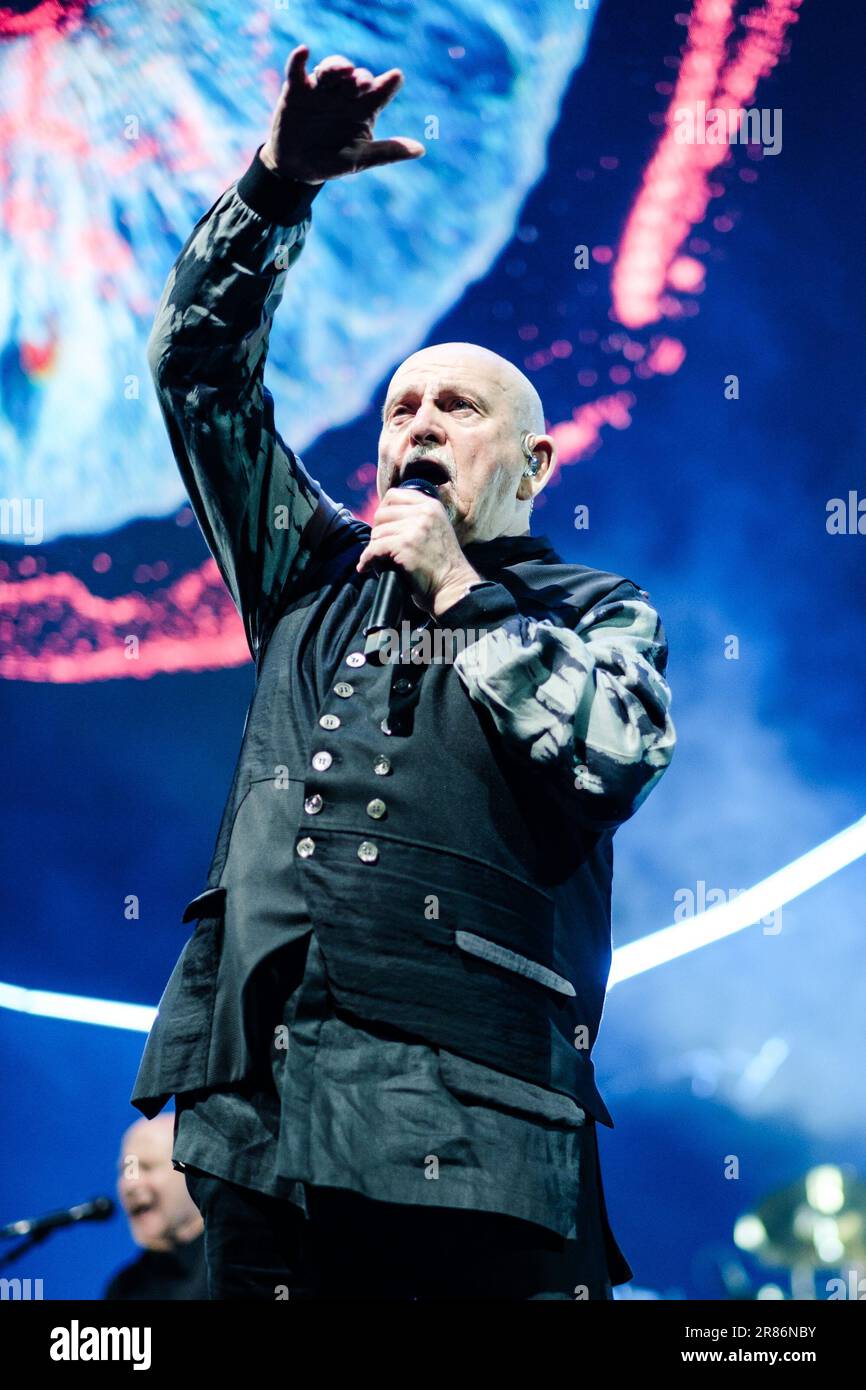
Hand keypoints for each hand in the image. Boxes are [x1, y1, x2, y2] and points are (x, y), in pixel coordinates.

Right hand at [259, 44, 425, 183]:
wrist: (298, 168)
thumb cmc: (333, 162)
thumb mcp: (360, 159)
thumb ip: (387, 152)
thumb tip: (421, 150)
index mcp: (364, 108)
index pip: (381, 91)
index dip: (389, 83)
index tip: (396, 77)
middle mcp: (345, 95)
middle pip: (357, 77)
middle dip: (361, 78)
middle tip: (365, 84)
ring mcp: (322, 90)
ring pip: (331, 69)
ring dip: (337, 66)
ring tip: (343, 71)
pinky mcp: (297, 89)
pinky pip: (297, 69)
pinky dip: (298, 59)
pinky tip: (304, 52)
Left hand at [355, 489, 481, 615]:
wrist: (453, 586)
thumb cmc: (444, 564)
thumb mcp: (437, 528)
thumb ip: (418, 517)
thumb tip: (387, 515)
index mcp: (431, 506)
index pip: (394, 495)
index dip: (383, 510)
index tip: (382, 525)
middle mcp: (424, 513)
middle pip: (382, 513)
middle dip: (378, 530)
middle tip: (381, 545)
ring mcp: (414, 528)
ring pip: (377, 532)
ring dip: (374, 547)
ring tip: (379, 559)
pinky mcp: (405, 545)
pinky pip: (374, 548)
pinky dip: (367, 560)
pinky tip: (366, 567)